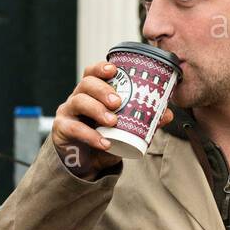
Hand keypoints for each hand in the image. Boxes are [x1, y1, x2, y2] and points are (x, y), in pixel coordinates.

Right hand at [51, 60, 173, 177]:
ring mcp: (68, 112)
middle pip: (86, 84)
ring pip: (78, 102)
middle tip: (117, 101)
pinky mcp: (62, 129)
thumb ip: (145, 120)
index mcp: (93, 91)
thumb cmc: (106, 135)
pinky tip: (104, 142)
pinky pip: (74, 128)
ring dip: (97, 110)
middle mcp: (78, 97)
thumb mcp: (126, 128)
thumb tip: (167, 114)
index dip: (101, 68)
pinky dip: (90, 135)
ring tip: (112, 121)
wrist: (89, 161)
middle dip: (102, 90)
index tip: (113, 69)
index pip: (93, 72)